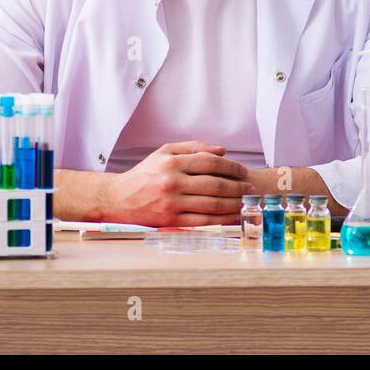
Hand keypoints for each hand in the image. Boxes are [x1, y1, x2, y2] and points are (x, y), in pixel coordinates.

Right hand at [103, 141, 255, 226]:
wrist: (118, 199)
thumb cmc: (144, 174)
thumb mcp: (164, 153)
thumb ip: (193, 148)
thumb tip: (222, 150)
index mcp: (172, 163)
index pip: (211, 162)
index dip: (232, 166)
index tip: (243, 170)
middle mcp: (172, 182)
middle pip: (215, 185)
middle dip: (238, 187)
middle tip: (251, 188)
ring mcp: (172, 204)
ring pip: (212, 205)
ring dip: (234, 204)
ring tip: (246, 202)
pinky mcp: (171, 221)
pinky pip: (203, 221)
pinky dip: (221, 219)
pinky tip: (232, 216)